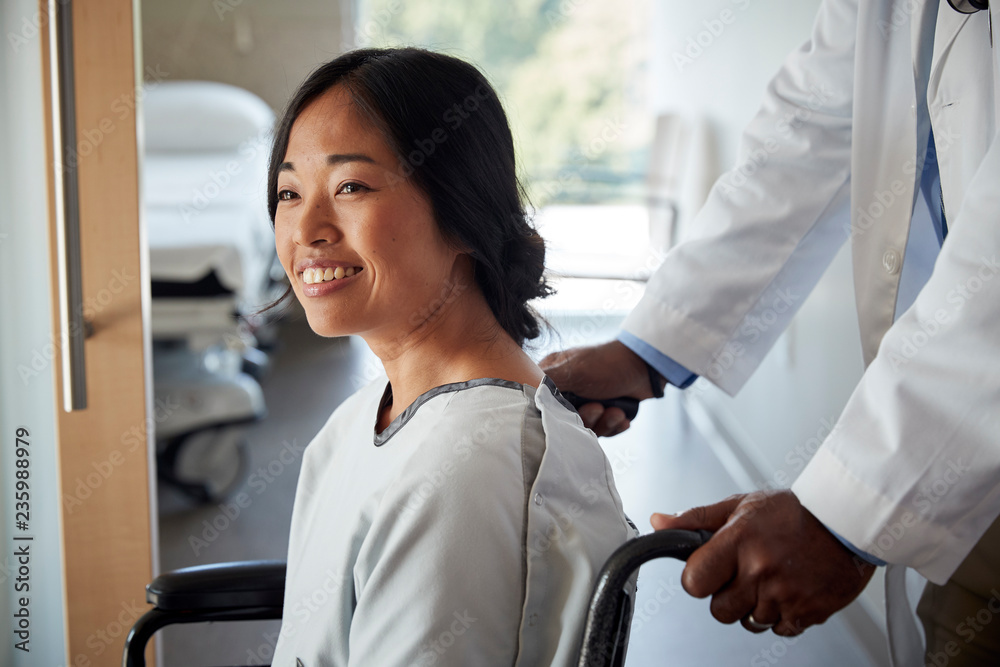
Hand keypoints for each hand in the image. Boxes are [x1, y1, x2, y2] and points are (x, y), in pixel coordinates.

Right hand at [539, 340, 661, 435]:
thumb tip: (523, 392)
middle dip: (585, 419)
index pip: (540, 402)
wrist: (647, 367)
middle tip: (597, 408)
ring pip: (585, 429)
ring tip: (615, 410)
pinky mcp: (605, 413)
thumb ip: (547, 382)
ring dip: (604, 423)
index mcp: (553, 377)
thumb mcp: (573, 369)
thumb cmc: (608, 363)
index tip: (565, 412)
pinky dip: (614, 425)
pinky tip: (622, 416)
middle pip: (564, 421)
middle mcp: (567, 391)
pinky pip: (604, 431)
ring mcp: (587, 403)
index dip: (551, 411)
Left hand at [651, 490, 875, 635]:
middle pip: (719, 610)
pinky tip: (789, 589)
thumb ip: (696, 518)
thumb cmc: (794, 511)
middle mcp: (760, 570)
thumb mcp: (740, 505)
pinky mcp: (808, 613)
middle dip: (727, 594)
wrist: (847, 521)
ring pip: (748, 622)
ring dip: (755, 605)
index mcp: (738, 541)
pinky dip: (782, 615)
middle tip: (746, 572)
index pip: (694, 582)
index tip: (709, 570)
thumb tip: (660, 523)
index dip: (699, 578)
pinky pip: (779, 629)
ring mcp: (785, 594)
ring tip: (772, 577)